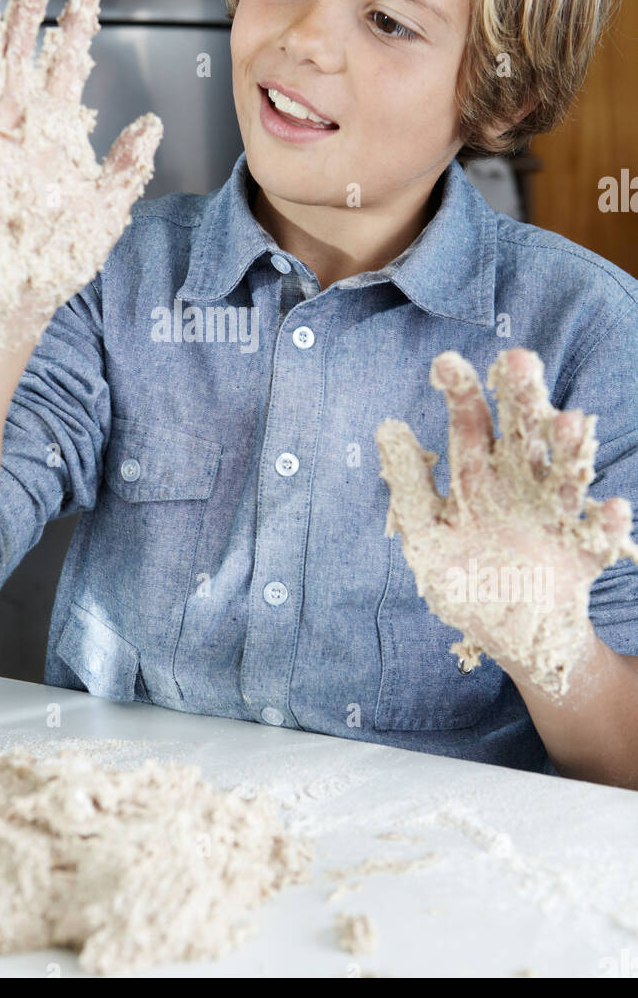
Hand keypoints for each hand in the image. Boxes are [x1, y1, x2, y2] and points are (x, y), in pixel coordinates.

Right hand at [0, 0, 161, 374]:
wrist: (18, 299)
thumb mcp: (106, 212)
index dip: (74, 30)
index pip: (65, 68)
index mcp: (53, 131)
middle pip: (16, 53)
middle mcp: (14, 126)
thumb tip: (152, 124)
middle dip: (26, 10)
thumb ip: (127, 167)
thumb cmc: (59, 257)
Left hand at [375, 348, 637, 696]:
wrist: (507, 638)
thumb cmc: (463, 580)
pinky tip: (611, 509)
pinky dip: (607, 525)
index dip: (461, 392)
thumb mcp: (425, 536)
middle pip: (525, 431)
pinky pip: (598, 538)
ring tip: (568, 423)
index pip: (470, 422)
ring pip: (565, 473)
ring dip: (569, 449)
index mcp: (478, 475)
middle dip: (523, 396)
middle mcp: (520, 484)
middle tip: (517, 360)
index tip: (446, 363)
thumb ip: (409, 486)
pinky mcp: (582, 555)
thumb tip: (387, 428)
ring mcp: (554, 517)